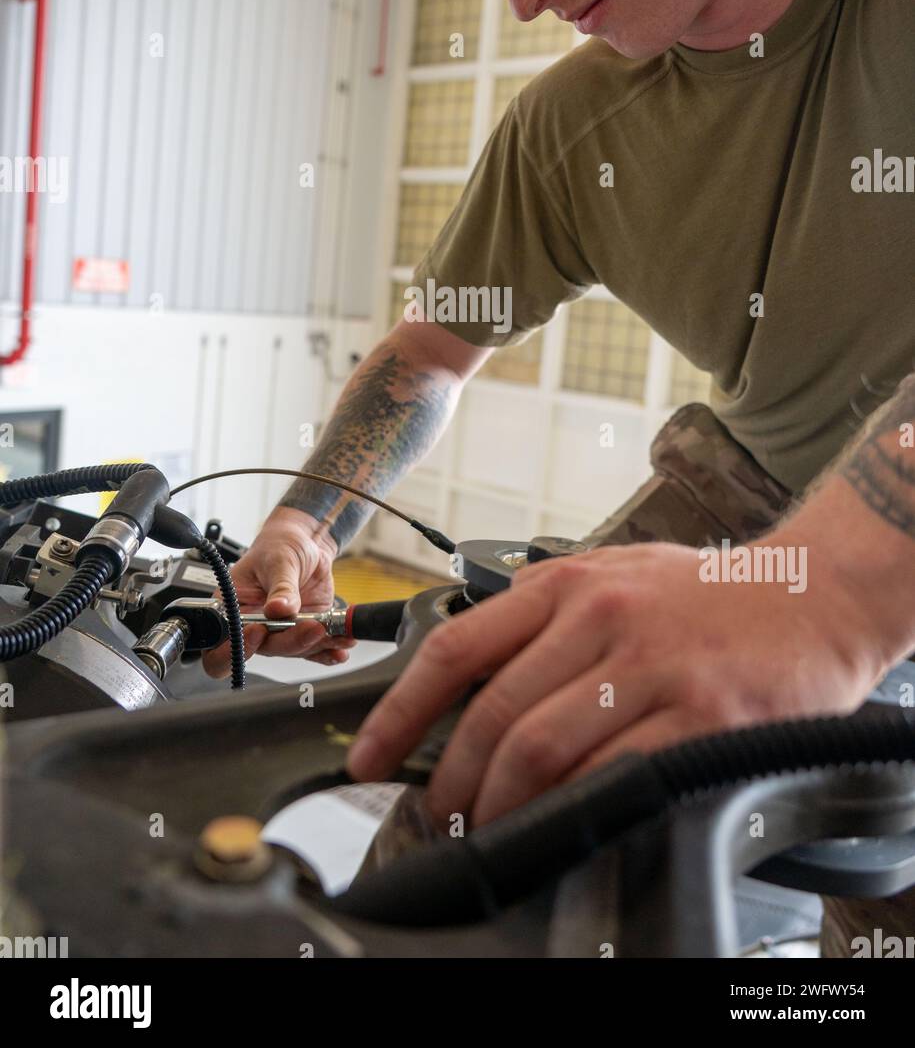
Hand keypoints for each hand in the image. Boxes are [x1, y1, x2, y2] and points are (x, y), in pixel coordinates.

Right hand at [203, 508, 355, 677]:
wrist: (306, 543)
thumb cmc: (280, 545)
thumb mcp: (278, 560)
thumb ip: (280, 587)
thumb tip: (278, 609)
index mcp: (232, 608)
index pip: (224, 643)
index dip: (238, 647)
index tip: (259, 631)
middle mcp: (252, 626)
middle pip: (265, 649)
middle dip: (291, 641)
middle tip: (313, 626)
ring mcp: (278, 632)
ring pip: (292, 650)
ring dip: (316, 645)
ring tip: (337, 634)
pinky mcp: (301, 632)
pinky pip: (313, 648)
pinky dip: (328, 651)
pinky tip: (340, 650)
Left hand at [346, 530, 888, 828]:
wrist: (812, 594)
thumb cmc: (707, 591)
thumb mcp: (615, 570)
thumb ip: (546, 609)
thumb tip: (476, 667)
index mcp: (568, 583)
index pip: (456, 649)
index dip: (400, 712)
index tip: (368, 756)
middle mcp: (601, 619)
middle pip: (493, 716)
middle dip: (451, 781)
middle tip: (438, 815)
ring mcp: (650, 668)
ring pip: (543, 751)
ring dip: (502, 806)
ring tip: (490, 827)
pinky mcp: (698, 716)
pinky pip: (613, 775)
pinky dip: (573, 808)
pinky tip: (560, 822)